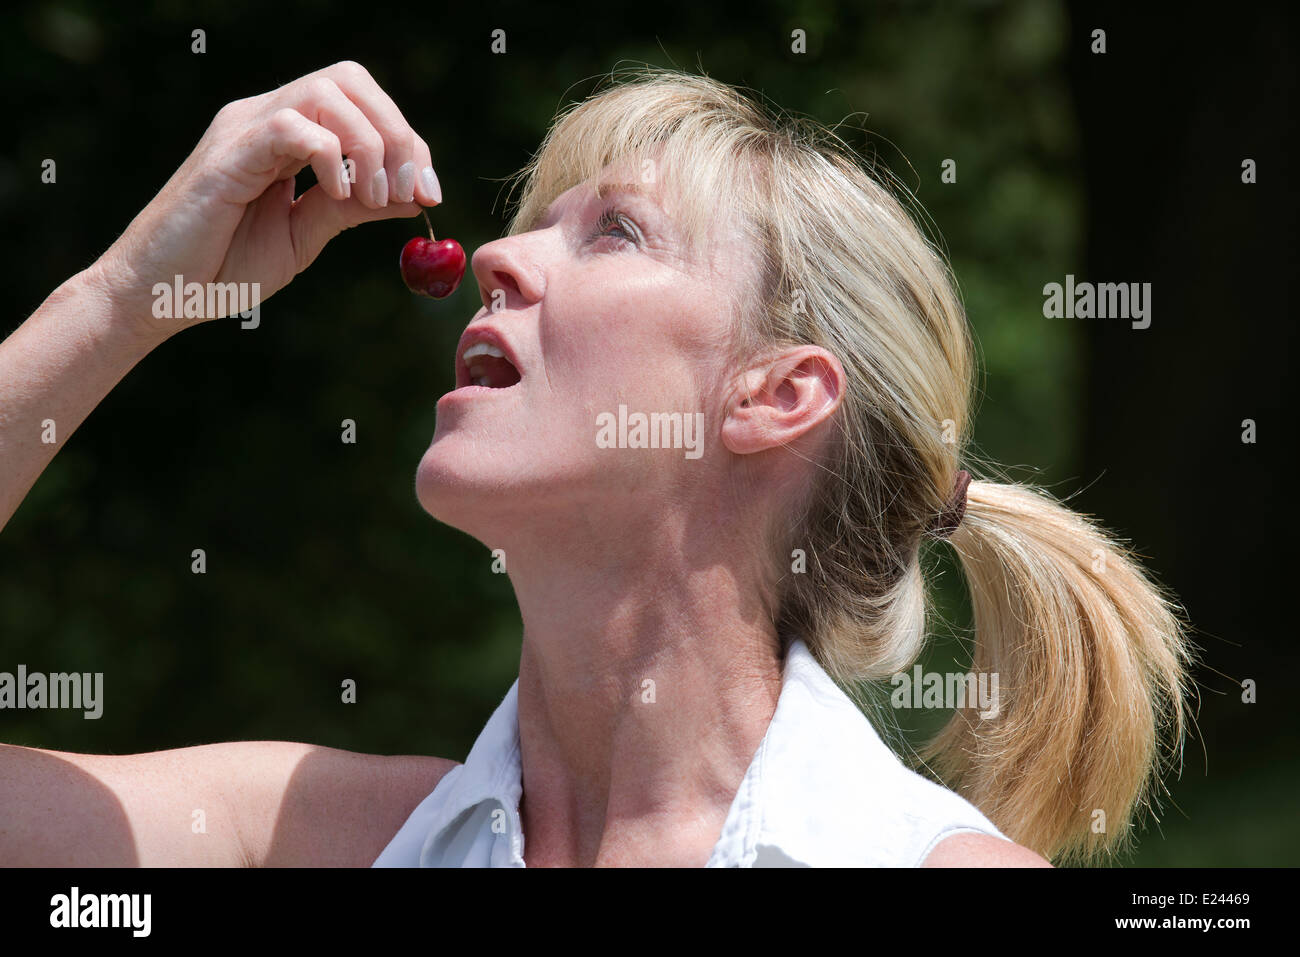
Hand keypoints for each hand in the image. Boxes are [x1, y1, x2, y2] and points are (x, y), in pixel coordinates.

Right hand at [93, 60, 439, 336]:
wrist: (162, 296)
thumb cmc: (224, 268)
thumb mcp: (305, 235)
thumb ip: (351, 208)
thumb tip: (413, 195)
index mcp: (286, 135)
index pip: (361, 104)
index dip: (407, 140)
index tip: (430, 192)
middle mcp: (265, 118)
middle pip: (351, 82)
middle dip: (398, 133)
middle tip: (412, 190)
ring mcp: (243, 129)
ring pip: (328, 92)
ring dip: (371, 144)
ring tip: (377, 198)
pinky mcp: (227, 155)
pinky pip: (291, 125)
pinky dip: (331, 154)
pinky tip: (340, 194)